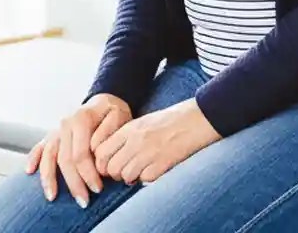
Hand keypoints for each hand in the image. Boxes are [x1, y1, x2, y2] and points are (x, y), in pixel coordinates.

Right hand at [25, 93, 132, 207]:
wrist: (103, 101)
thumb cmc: (112, 112)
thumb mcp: (119, 116)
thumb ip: (108, 132)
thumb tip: (95, 150)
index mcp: (81, 119)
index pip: (81, 153)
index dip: (88, 173)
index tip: (98, 189)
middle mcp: (65, 124)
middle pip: (64, 158)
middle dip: (73, 182)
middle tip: (83, 201)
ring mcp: (57, 130)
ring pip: (48, 155)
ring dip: (49, 178)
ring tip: (52, 197)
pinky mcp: (52, 134)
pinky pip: (39, 146)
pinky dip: (33, 158)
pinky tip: (29, 171)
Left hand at [94, 99, 220, 184]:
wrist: (197, 118)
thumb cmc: (172, 121)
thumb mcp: (143, 123)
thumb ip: (126, 137)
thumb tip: (112, 156)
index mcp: (129, 128)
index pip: (100, 151)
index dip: (103, 163)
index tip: (111, 165)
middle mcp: (136, 140)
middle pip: (110, 167)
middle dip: (115, 174)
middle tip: (125, 171)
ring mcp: (149, 152)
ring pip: (125, 176)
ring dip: (131, 178)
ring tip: (140, 171)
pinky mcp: (163, 163)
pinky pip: (145, 180)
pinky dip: (147, 179)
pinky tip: (154, 171)